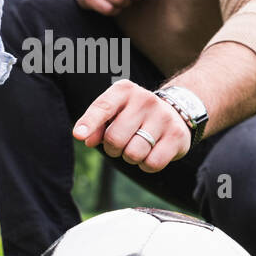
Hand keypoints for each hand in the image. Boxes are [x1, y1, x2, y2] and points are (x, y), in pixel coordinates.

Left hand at [73, 79, 192, 172]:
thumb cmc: (134, 115)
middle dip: (112, 149)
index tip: (78, 135)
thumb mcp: (114, 112)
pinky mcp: (177, 136)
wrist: (177, 111)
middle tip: (121, 144)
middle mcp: (145, 100)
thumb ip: (97, 125)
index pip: (103, 107)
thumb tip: (87, 140)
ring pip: (133, 154)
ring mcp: (163, 117)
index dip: (89, 122)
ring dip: (130, 157)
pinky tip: (150, 153)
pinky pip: (152, 163)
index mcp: (124, 90)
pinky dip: (146, 165)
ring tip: (137, 146)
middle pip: (115, 139)